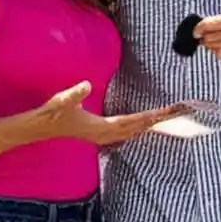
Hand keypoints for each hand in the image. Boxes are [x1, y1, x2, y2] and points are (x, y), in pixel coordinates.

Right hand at [33, 81, 191, 145]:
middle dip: (157, 121)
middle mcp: (106, 134)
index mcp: (100, 127)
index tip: (165, 113)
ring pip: (134, 132)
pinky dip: (139, 127)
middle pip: (137, 129)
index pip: (130, 122)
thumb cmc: (53, 112)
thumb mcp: (62, 100)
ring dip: (150, 125)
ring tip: (168, 117)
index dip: (148, 117)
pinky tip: (145, 124)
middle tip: (178, 112)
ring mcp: (104, 137)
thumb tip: (86, 85)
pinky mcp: (101, 134)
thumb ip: (74, 94)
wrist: (42, 126)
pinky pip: (127, 132)